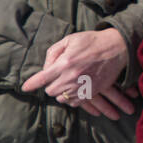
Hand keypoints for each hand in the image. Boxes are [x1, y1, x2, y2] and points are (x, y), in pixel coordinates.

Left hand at [21, 28, 136, 119]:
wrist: (117, 48)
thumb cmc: (92, 42)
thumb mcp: (70, 40)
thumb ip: (54, 52)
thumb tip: (46, 67)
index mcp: (65, 63)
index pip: (42, 78)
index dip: (31, 84)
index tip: (25, 88)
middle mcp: (72, 77)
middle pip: (50, 91)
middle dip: (50, 85)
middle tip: (56, 78)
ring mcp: (82, 86)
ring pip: (62, 98)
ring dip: (61, 92)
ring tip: (66, 83)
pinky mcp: (92, 92)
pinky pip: (75, 103)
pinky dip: (72, 98)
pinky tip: (75, 89)